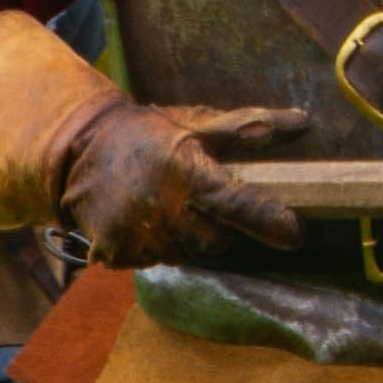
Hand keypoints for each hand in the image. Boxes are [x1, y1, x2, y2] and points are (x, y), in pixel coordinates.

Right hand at [49, 99, 316, 266]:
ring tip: (175, 207)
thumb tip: (303, 122)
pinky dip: (162, 245)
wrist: (79, 148)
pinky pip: (157, 260)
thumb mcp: (199, 123)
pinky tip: (150, 220)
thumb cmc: (149, 133)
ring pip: (189, 253)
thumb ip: (252, 127)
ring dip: (192, 237)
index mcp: (185, 172)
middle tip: (208, 203)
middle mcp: (161, 208)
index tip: (294, 234)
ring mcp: (135, 235)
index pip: (238, 204)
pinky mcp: (116, 253)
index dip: (270, 221)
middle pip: (218, 239)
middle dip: (223, 227)